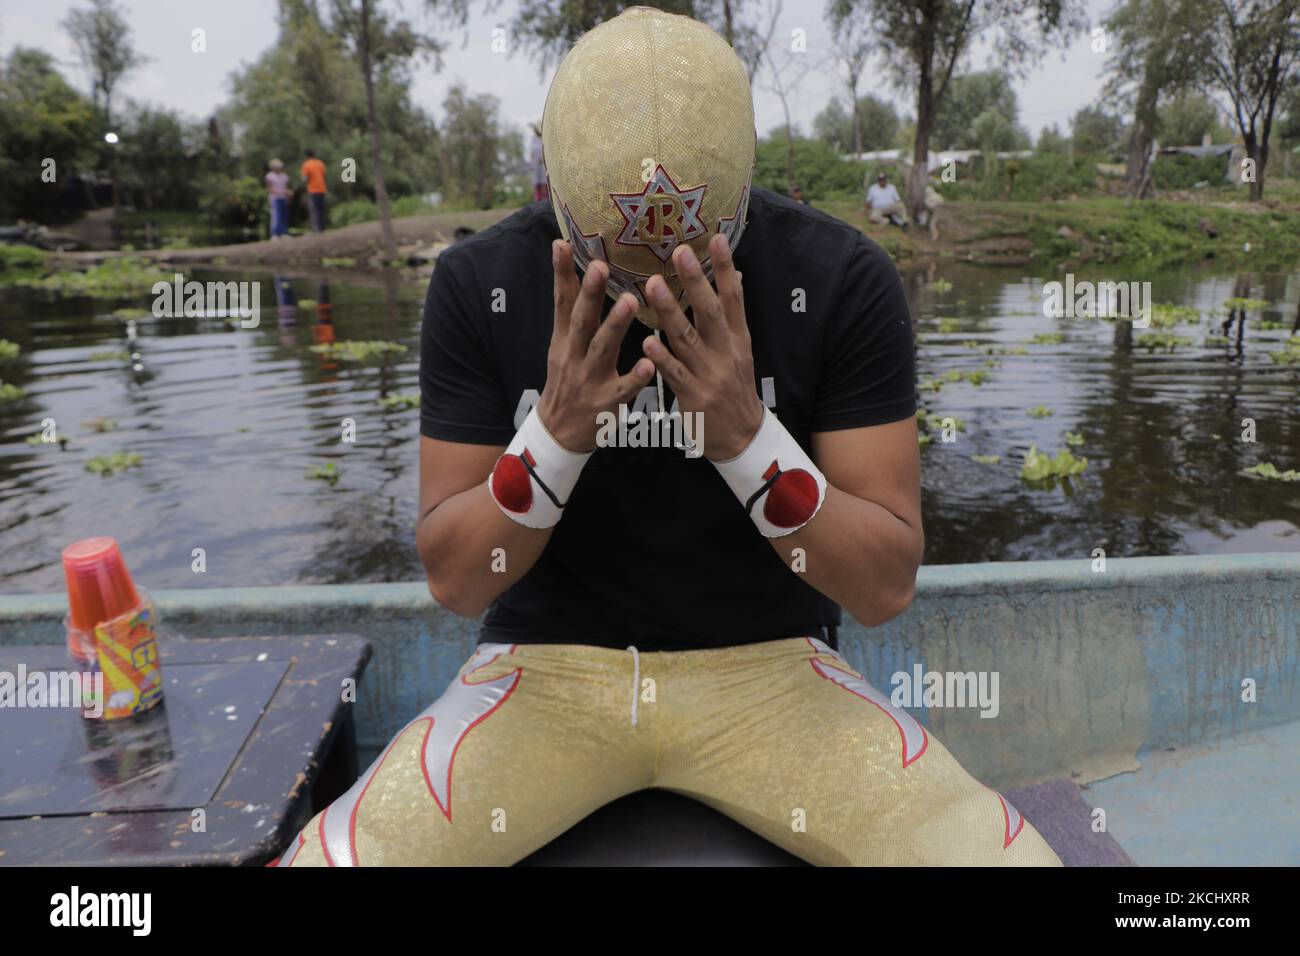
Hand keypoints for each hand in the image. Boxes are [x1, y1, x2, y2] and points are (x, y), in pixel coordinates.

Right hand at [536, 240, 654, 452]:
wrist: (558, 433)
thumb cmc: (567, 379)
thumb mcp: (561, 344)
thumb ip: (568, 308)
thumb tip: (563, 262)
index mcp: (565, 340)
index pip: (562, 301)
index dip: (562, 273)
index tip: (564, 244)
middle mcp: (574, 355)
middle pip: (581, 320)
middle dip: (590, 293)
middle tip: (601, 266)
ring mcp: (590, 379)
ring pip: (603, 349)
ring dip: (616, 325)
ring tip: (632, 301)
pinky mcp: (606, 403)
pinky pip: (623, 389)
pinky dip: (635, 377)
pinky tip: (649, 363)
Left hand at [642, 232, 764, 460]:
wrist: (742, 437)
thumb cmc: (734, 388)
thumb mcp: (741, 350)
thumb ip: (732, 315)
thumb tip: (736, 275)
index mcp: (738, 339)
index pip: (733, 297)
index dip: (725, 267)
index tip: (717, 238)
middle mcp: (726, 353)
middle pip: (710, 312)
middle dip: (696, 281)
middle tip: (680, 252)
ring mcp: (710, 374)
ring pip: (687, 338)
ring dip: (669, 311)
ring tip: (652, 285)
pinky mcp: (694, 396)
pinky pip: (675, 373)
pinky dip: (661, 357)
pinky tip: (647, 340)